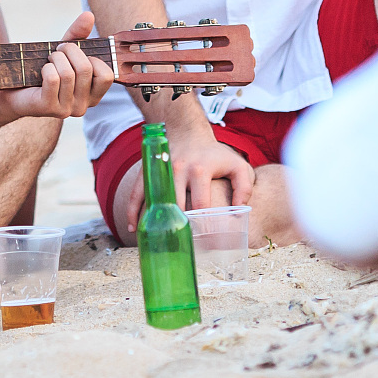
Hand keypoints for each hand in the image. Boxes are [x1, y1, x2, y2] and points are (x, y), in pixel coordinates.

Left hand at [2, 11, 115, 118]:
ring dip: (55, 59)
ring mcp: (67, 110)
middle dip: (69, 51)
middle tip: (58, 50)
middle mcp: (83, 106)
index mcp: (93, 95)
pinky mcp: (49, 108)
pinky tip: (41, 71)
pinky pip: (52, 79)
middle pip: (85, 69)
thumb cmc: (45, 70)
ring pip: (68, 74)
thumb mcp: (64, 52)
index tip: (77, 55)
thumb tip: (89, 15)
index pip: (107, 76)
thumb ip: (78, 34)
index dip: (93, 59)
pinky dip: (45, 68)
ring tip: (48, 59)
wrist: (15, 90)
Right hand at [120, 110, 254, 232]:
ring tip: (153, 241)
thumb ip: (244, 189)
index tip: (205, 239)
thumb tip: (238, 213)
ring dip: (152, 222)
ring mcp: (160, 170)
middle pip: (175, 205)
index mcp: (200, 170)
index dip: (203, 224)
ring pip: (153, 200)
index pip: (201, 204)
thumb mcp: (237, 166)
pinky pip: (136, 193)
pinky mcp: (148, 171)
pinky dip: (133, 210)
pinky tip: (134, 227)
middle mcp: (178, 170)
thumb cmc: (214, 154)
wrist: (187, 132)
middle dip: (177, 227)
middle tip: (180, 246)